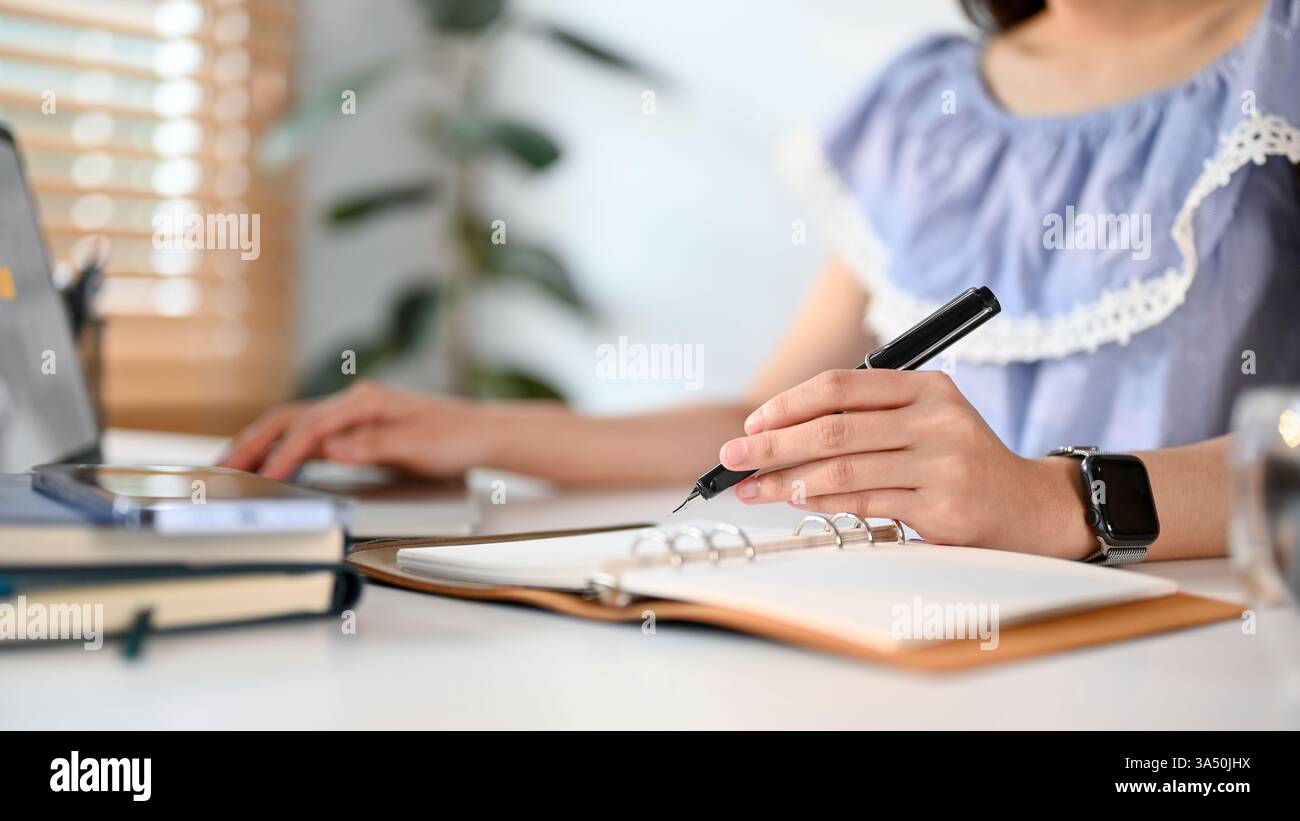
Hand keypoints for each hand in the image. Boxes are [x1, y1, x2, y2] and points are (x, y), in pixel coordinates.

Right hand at [219, 380, 493, 480]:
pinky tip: (268, 465)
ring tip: (231, 467)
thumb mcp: (419, 447)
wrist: (480, 434)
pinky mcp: (355, 430)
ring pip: (295, 426)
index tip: (263, 477)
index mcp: (367, 401)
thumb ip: (373, 446)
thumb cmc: (455, 439)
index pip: (311, 427)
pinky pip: (310, 437)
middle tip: (222, 467)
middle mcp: (354, 403)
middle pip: (290, 418)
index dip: (283, 453)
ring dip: (263, 444)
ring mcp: (352, 415)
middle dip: (254, 442)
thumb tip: (330, 448)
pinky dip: (284, 449)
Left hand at [719, 369, 1095, 557]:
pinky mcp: (941, 507)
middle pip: (833, 428)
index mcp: (927, 386)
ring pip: (842, 470)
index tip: (753, 425)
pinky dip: (821, 502)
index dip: (788, 404)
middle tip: (731, 458)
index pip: (841, 386)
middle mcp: (936, 419)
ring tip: (750, 489)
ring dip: (785, 481)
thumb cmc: (960, 458)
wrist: (1027, 505)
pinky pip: (864, 503)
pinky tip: (793, 501)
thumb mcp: (926, 417)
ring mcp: (941, 464)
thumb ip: (868, 415)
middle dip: (772, 445)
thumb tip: (781, 430)